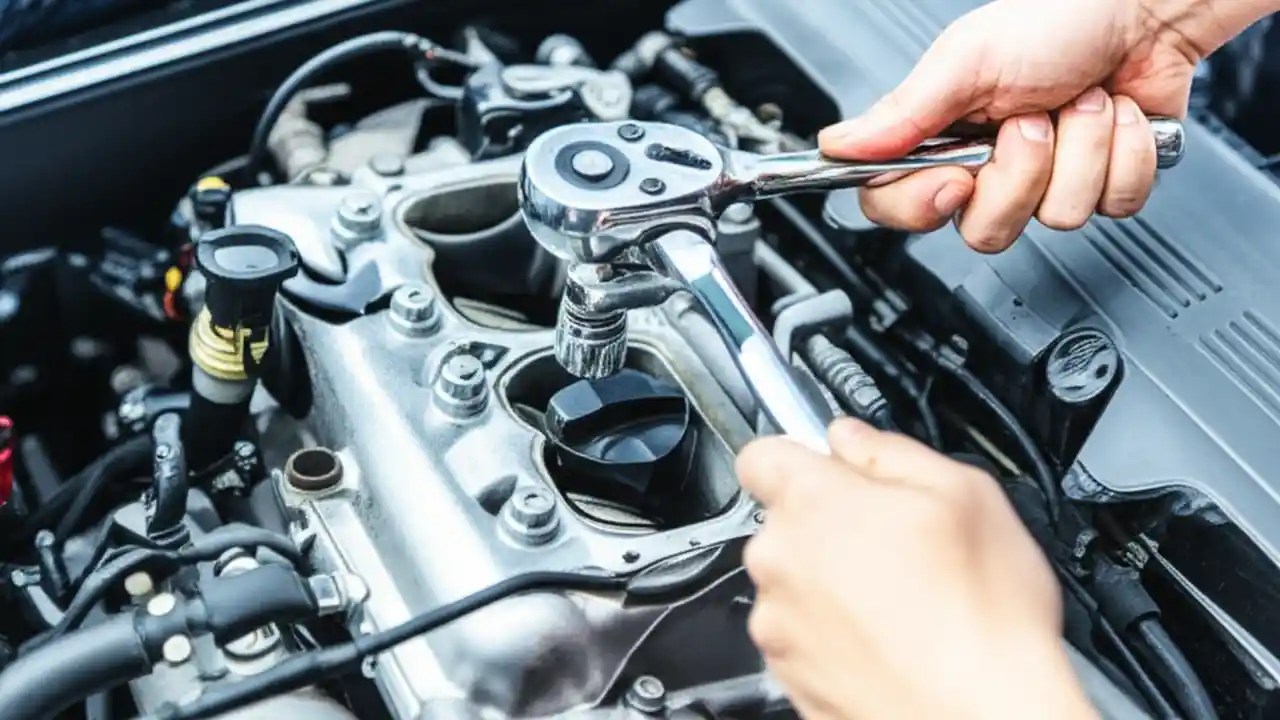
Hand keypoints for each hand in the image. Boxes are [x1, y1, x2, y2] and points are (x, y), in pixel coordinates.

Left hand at [738, 419, 1092, 719]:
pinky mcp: (785, 673)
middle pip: (784, 522)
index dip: (797, 457)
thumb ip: (892, 452)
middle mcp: (780, 559)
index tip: (827, 470)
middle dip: (830, 525)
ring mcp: (777, 622)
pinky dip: (832, 634)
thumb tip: (854, 439)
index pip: (761, 455)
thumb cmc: (982, 617)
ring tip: (900, 600)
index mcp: (814, 501)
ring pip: (792, 581)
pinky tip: (887, 640)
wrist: (978, 717)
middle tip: (895, 542)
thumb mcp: (966, 495)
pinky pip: (800, 634)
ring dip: (830, 582)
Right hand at [819, 0, 1271, 252]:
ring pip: (1055, 218)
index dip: (924, 206)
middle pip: (982, 230)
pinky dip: (1125, 154)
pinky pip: (1111, 205)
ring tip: (1082, 103)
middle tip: (1030, 120)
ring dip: (1081, 149)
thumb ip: (903, 112)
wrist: (1145, 8)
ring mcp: (1047, 180)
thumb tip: (839, 146)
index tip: (954, 177)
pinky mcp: (1103, 184)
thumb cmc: (1058, 18)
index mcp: (941, 136)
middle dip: (1021, 172)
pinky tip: (1117, 117)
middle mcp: (989, 166)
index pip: (897, 206)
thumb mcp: (967, 59)